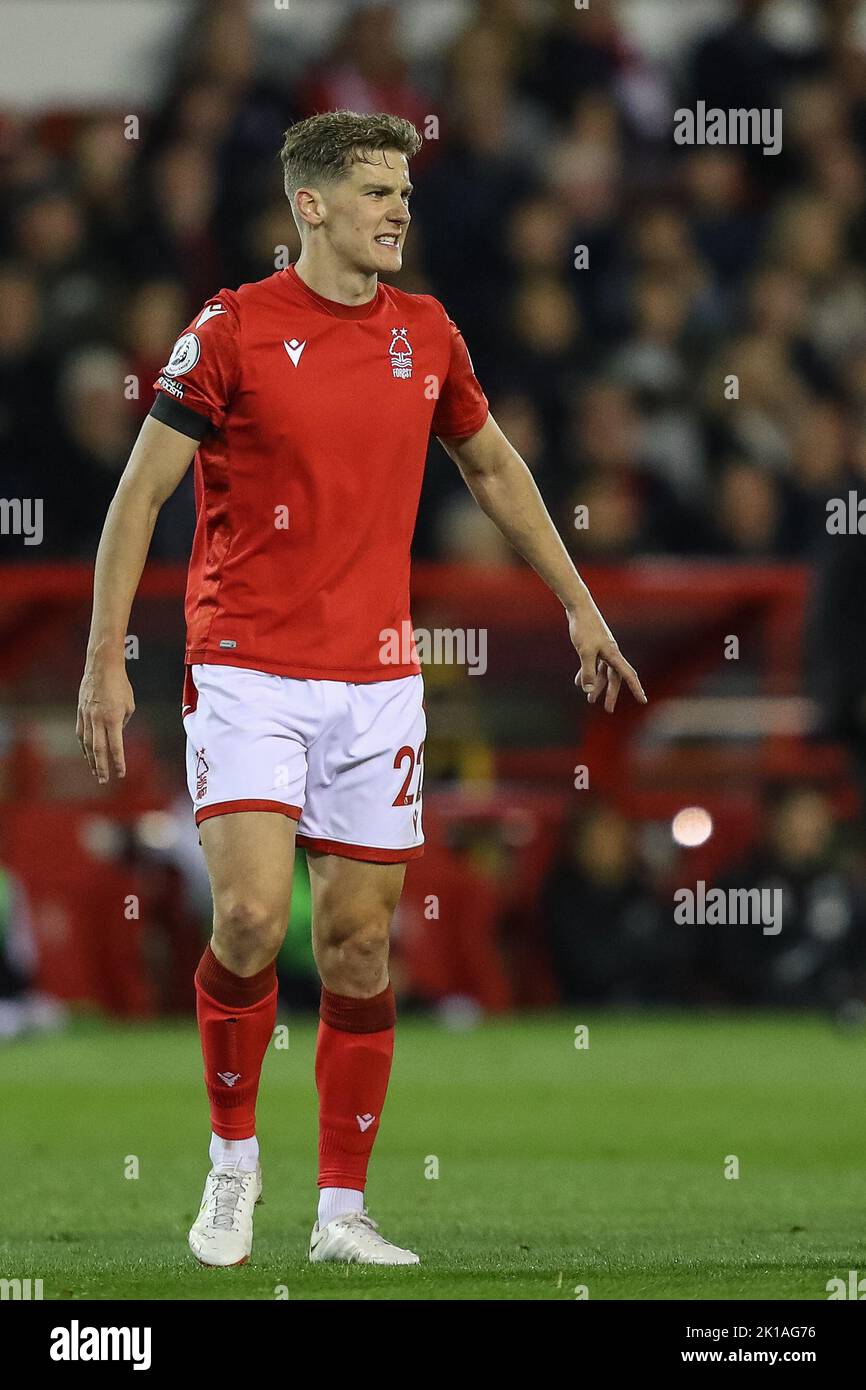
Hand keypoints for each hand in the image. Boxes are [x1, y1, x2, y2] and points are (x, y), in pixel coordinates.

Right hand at [76, 660, 134, 782]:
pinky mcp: (80, 712)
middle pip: (98, 750)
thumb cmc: (120, 685)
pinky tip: (87, 755)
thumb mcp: (129, 705)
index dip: (118, 762)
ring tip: (95, 772)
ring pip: (87, 744)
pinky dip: (84, 747)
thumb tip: (117, 735)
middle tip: (104, 781)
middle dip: (101, 767)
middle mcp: (98, 720)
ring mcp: (87, 716)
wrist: (102, 667)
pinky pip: (81, 734)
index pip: (116, 746)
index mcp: (113, 719)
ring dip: (91, 760)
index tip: (121, 773)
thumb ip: (123, 722)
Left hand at [567, 601, 646, 713]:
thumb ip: (587, 671)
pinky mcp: (592, 646)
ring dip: (597, 686)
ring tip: (590, 700)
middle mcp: (610, 653)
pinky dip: (586, 674)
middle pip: (614, 678)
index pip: (628, 675)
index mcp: (613, 654)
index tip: (643, 700)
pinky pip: (592, 665)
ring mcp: (602, 649)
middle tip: (608, 709)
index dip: (636, 688)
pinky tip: (578, 683)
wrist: (578, 607)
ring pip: (602, 673)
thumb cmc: (584, 628)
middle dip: (611, 694)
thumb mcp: (584, 652)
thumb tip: (587, 691)